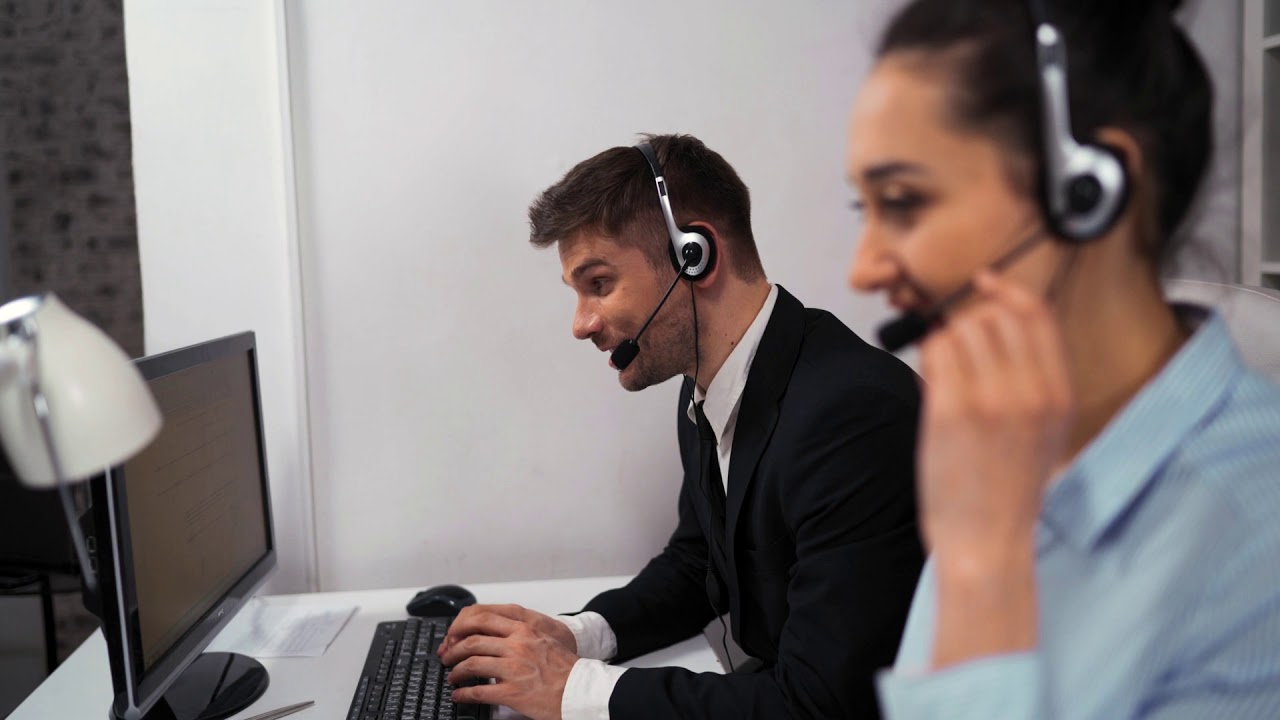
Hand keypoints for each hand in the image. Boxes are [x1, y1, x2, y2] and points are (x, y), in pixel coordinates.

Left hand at [439, 610, 576, 719]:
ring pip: (471, 664)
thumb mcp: (543, 639)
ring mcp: (513, 668)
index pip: (482, 618)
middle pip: (472, 641)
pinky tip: (459, 696)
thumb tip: (493, 637)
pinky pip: (478, 692)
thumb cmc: (566, 668)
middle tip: (447, 656)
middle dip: (453, 649)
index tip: (453, 634)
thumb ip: (519, 635)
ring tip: (452, 676)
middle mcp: (517, 645)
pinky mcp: (513, 692)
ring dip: (456, 671)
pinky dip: (463, 694)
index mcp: (524, 629)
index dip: (461, 626)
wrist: (582, 689)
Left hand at [919, 272, 1073, 667]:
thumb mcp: (1045, 431)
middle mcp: (1032, 392)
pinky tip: (931, 382)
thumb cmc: (1008, 488)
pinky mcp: (952, 410)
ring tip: (944, 375)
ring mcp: (992, 399)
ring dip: (945, 342)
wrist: (987, 540)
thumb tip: (997, 323)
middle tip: (956, 350)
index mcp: (1060, 395)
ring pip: (961, 329)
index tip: (984, 282)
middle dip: (968, 323)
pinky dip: (928, 357)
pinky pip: (935, 352)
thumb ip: (1034, 379)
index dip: (1008, 291)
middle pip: (995, 317)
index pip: (1038, 316)